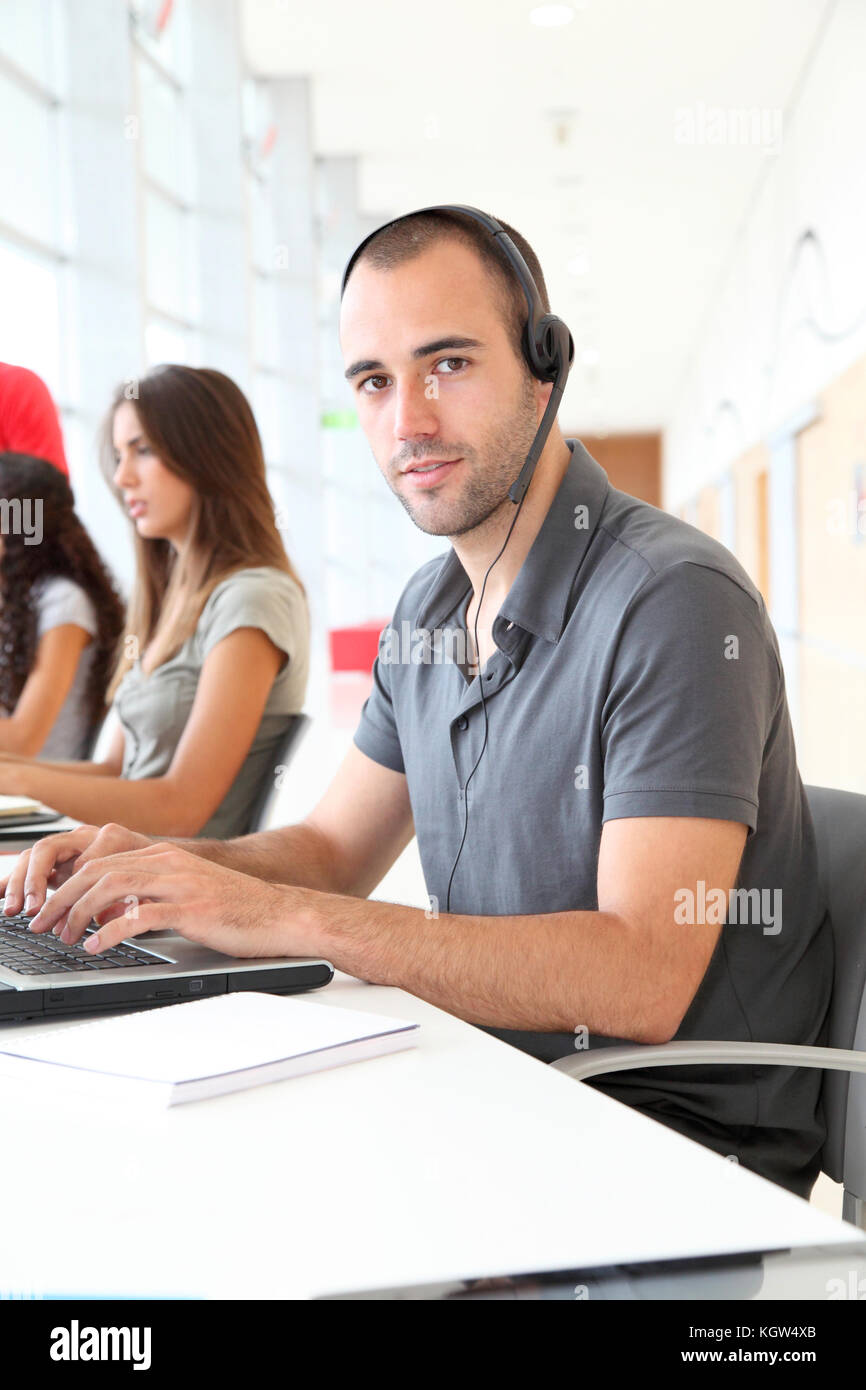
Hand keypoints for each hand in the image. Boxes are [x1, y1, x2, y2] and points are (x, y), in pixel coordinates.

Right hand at [0, 822, 152, 917]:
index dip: (70, 885)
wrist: (158, 860)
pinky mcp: (56, 861)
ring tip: (14, 910)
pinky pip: (28, 866)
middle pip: (47, 850)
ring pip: (33, 857)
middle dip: (34, 881)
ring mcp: (67, 847)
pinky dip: (10, 880)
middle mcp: (83, 837)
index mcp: (109, 838)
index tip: (66, 908)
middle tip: (32, 909)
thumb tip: (111, 915)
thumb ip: (132, 897)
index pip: (81, 859)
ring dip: (19, 884)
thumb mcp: (149, 885)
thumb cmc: (153, 873)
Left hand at [26, 845, 318, 959]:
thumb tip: (113, 912)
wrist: (282, 916)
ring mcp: (182, 884)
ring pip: (113, 887)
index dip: (68, 883)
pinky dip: (110, 931)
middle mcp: (170, 863)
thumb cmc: (238, 910)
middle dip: (63, 897)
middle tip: (43, 923)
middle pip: (99, 870)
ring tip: (64, 935)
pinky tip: (96, 946)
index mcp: (166, 855)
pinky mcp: (192, 910)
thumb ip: (153, 894)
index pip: (102, 860)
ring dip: (79, 913)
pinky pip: (140, 916)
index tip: (50, 907)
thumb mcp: (188, 892)